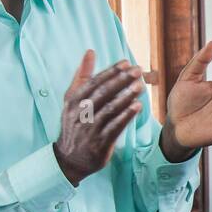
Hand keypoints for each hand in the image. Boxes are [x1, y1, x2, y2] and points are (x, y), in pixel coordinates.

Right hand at [53, 50, 144, 185]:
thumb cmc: (74, 124)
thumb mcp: (72, 100)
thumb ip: (82, 76)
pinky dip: (126, 116)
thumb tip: (90, 52)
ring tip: (141, 86)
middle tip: (138, 71)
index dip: (111, 72)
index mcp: (73, 101)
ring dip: (126, 96)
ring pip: (109, 109)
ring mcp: (90, 128)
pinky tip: (138, 107)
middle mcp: (80, 113)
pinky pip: (114, 127)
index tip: (126, 63)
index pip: (93, 82)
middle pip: (103, 93)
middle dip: (121, 80)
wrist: (70, 158)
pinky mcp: (100, 143)